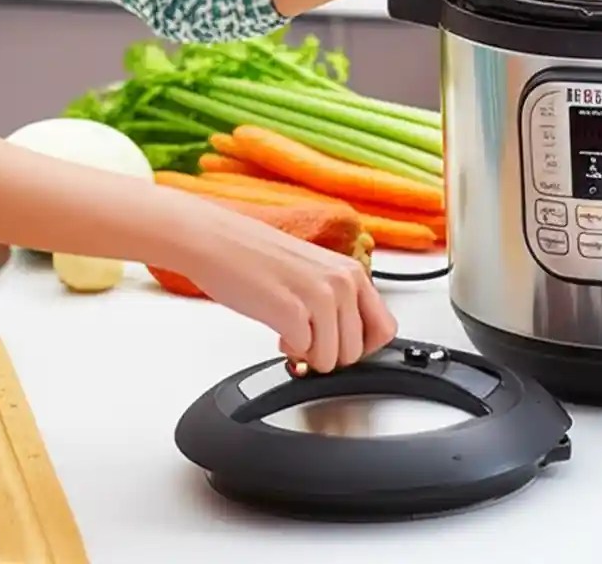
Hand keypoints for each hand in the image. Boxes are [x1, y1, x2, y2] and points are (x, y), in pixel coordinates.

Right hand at [176, 199, 396, 373]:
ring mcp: (320, 296)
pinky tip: (277, 332)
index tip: (339, 344)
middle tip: (306, 338)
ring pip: (332, 360)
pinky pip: (305, 355)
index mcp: (352, 273)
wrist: (216, 241)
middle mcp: (343, 282)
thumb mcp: (316, 273)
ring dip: (308, 356)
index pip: (385, 329)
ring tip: (290, 332)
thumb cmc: (257, 257)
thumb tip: (351, 344)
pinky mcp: (292, 311)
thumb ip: (339, 303)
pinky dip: (289, 352)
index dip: (361, 347)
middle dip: (329, 355)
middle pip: (356, 352)